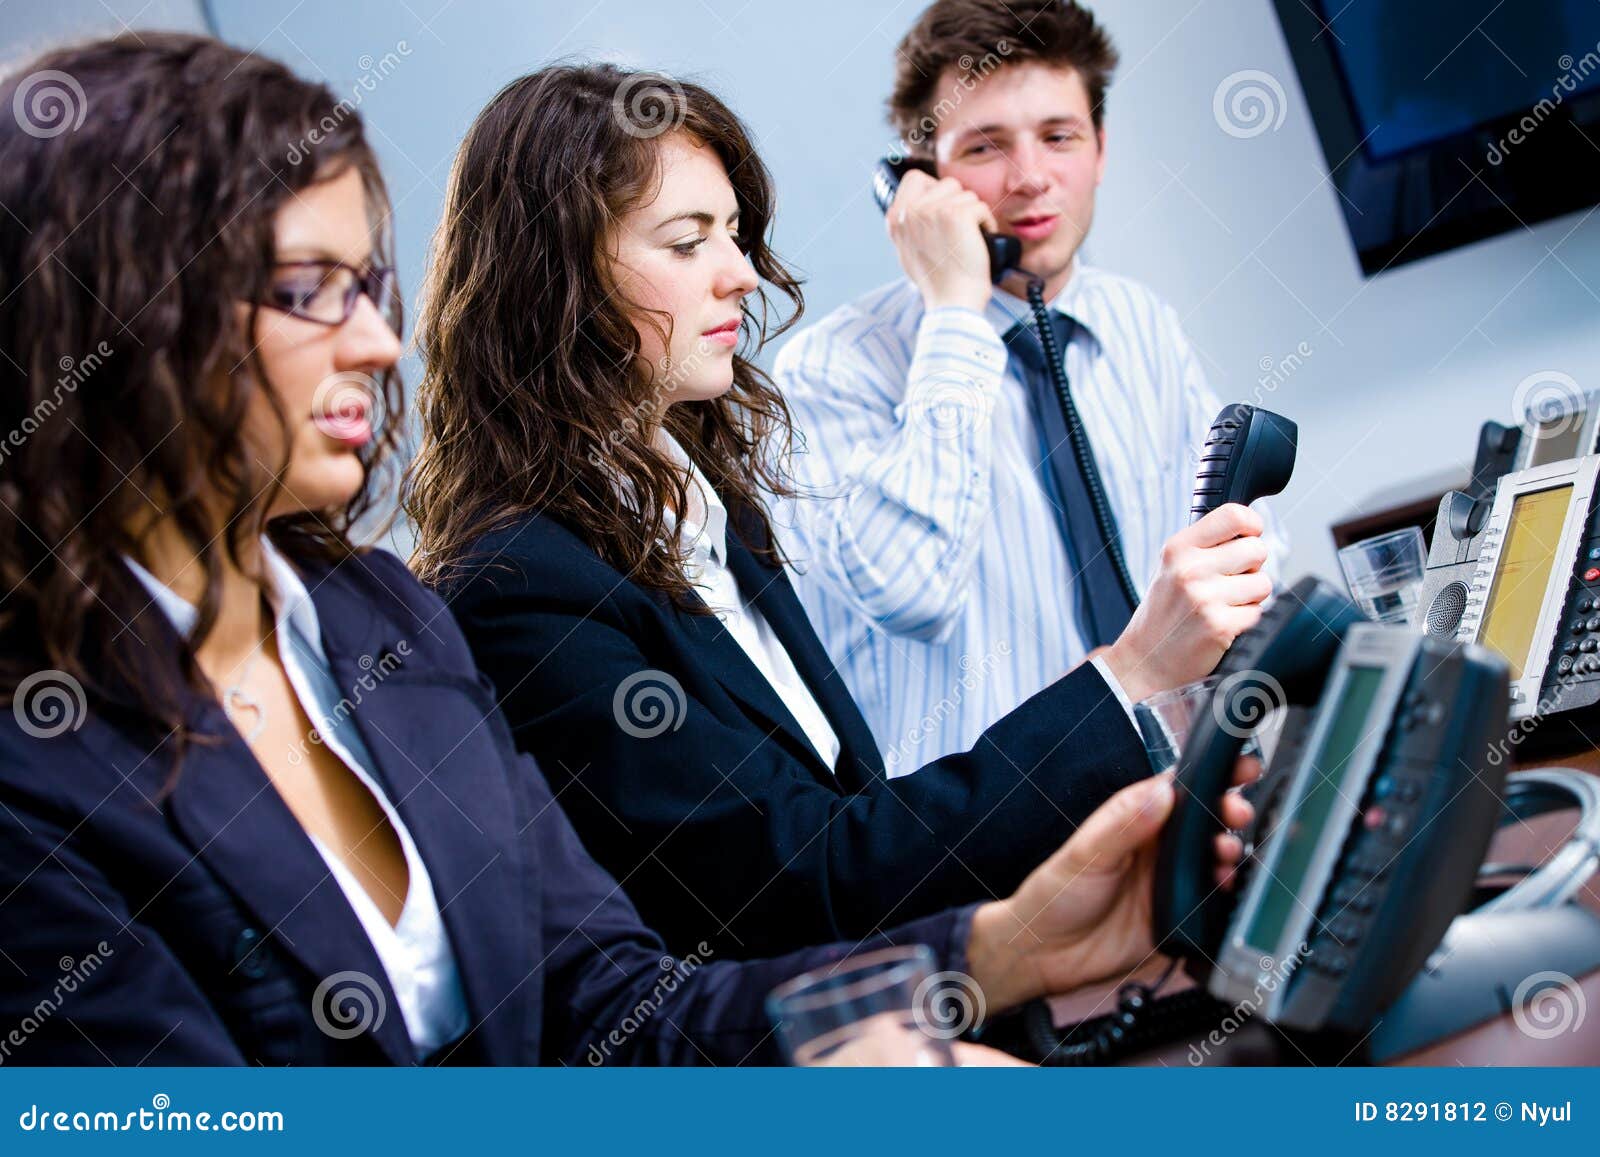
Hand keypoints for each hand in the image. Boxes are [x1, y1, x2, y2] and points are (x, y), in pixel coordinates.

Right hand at [885, 167, 998, 314]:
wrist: (952, 301)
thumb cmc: (936, 281)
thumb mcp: (907, 251)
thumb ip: (909, 225)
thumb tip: (918, 205)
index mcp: (895, 219)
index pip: (914, 178)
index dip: (934, 188)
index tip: (942, 209)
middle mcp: (910, 212)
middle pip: (946, 183)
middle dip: (958, 203)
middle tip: (960, 229)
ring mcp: (933, 211)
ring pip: (966, 194)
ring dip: (973, 214)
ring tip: (969, 237)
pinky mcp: (957, 216)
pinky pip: (980, 206)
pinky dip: (986, 223)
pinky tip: (980, 241)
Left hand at [964, 757, 1259, 1014]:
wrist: (1045, 955)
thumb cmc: (1055, 894)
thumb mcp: (1086, 853)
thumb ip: (1123, 823)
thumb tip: (1160, 792)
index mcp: (1134, 821)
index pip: (1180, 787)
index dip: (1212, 773)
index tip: (1240, 765)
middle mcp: (1157, 848)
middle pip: (1206, 822)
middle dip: (1229, 812)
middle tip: (1237, 812)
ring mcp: (1170, 881)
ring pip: (1214, 858)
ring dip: (1230, 851)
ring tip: (1227, 852)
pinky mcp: (1179, 916)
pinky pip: (1213, 901)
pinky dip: (1228, 893)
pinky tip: (1228, 888)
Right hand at [1101, 504, 1271, 701]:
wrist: (1145, 660)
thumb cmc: (1164, 613)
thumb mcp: (1171, 567)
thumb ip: (1205, 545)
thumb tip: (1250, 531)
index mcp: (1178, 548)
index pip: (1234, 515)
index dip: (1252, 525)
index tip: (1248, 536)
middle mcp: (1190, 569)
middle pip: (1257, 549)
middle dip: (1251, 567)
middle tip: (1229, 582)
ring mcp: (1205, 598)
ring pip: (1264, 583)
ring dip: (1251, 597)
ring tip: (1224, 606)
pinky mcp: (1220, 626)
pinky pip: (1258, 613)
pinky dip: (1246, 621)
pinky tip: (1223, 625)